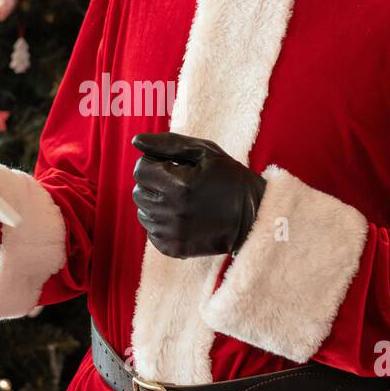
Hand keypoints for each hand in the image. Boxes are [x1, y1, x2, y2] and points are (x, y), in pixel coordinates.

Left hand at [131, 131, 266, 258]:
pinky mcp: (174, 249)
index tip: (173, 167)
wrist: (253, 217)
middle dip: (154, 183)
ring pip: (143, 212)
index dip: (155, 164)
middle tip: (178, 183)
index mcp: (179, 185)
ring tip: (182, 201)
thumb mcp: (205, 152)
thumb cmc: (230, 178)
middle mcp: (172, 211)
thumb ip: (168, 143)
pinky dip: (162, 224)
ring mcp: (172, 233)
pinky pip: (151, 232)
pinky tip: (183, 218)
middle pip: (138, 191)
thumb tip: (136, 141)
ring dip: (157, 204)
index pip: (141, 169)